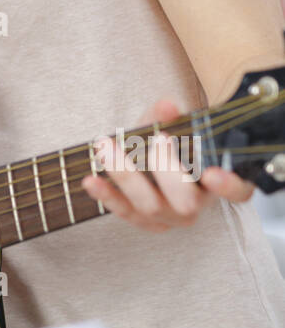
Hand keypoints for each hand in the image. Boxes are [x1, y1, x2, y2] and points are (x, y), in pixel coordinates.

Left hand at [81, 97, 254, 232]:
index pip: (238, 191)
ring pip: (151, 208)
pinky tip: (90, 180)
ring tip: (106, 148)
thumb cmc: (168, 140)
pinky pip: (126, 213)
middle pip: (185, 202)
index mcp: (217, 179)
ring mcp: (171, 217)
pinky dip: (107, 196)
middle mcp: (197, 203)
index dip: (228, 187)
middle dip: (165, 169)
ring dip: (126, 177)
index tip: (210, 174)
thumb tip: (167, 105)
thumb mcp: (169, 123)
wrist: (150, 157)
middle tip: (156, 139)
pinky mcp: (147, 222)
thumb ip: (166, 116)